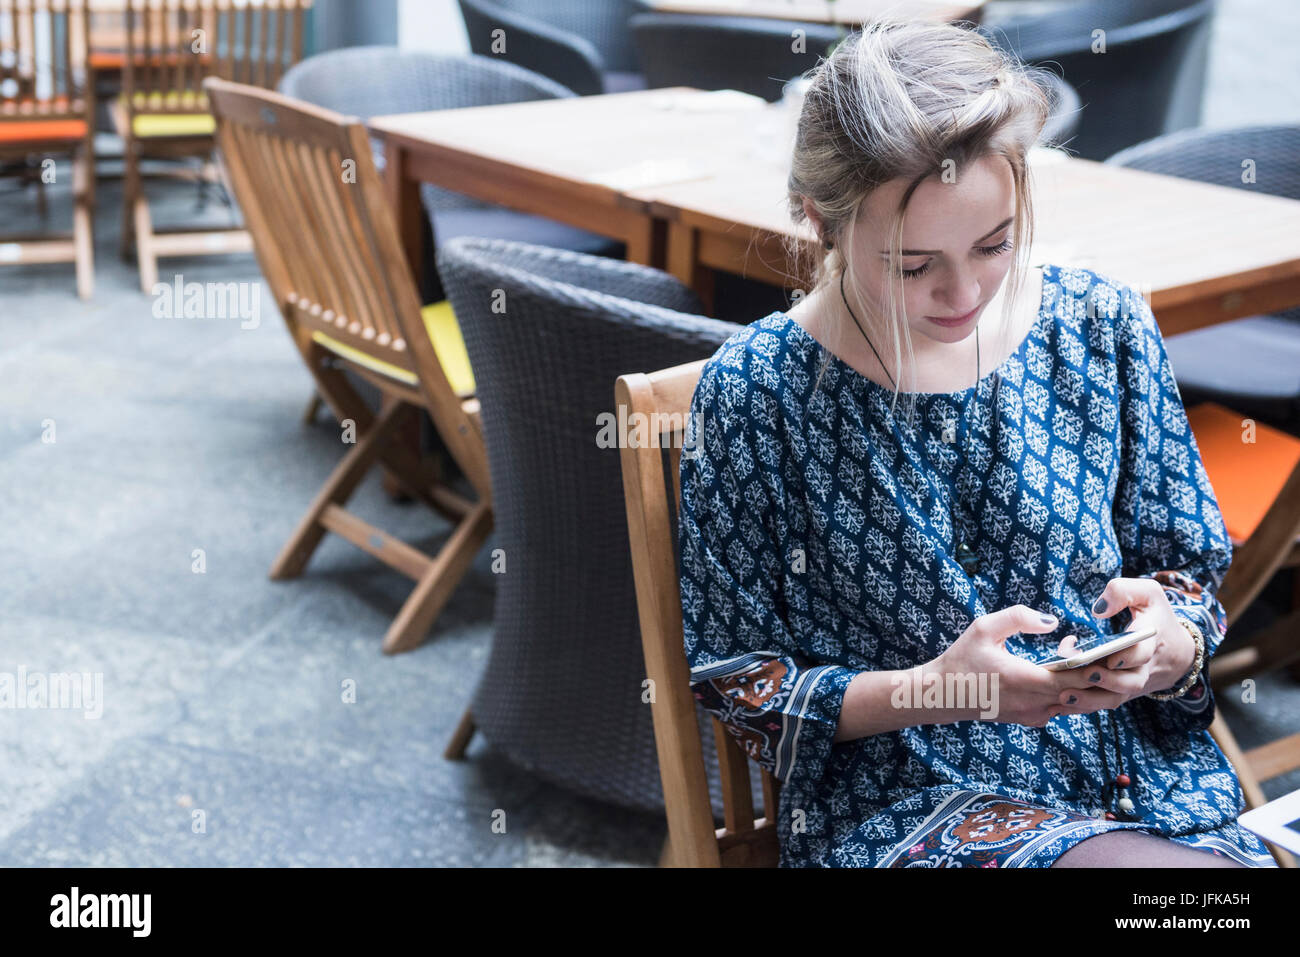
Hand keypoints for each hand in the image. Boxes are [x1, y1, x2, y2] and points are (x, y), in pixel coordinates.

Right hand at [929, 604, 1119, 726]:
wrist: (944, 694)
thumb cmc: (963, 658)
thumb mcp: (984, 627)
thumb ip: (1019, 618)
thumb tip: (1053, 623)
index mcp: (1024, 679)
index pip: (1076, 678)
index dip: (1098, 665)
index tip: (1111, 649)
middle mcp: (1033, 702)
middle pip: (1084, 695)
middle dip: (1101, 675)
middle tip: (1110, 653)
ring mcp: (1033, 714)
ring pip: (1076, 704)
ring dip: (1086, 684)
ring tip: (1089, 658)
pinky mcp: (1031, 719)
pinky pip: (1062, 708)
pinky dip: (1072, 692)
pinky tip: (1065, 671)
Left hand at [1051, 577, 1197, 715]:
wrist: (1177, 651)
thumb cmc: (1156, 616)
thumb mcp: (1148, 593)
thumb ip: (1123, 592)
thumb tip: (1098, 609)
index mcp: (1152, 640)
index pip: (1143, 653)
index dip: (1128, 658)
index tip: (1112, 658)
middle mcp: (1144, 667)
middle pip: (1129, 683)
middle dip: (1108, 682)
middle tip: (1085, 675)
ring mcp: (1132, 683)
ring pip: (1114, 698)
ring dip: (1089, 700)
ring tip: (1063, 696)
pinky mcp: (1120, 693)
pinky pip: (1103, 703)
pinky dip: (1082, 707)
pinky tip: (1057, 707)